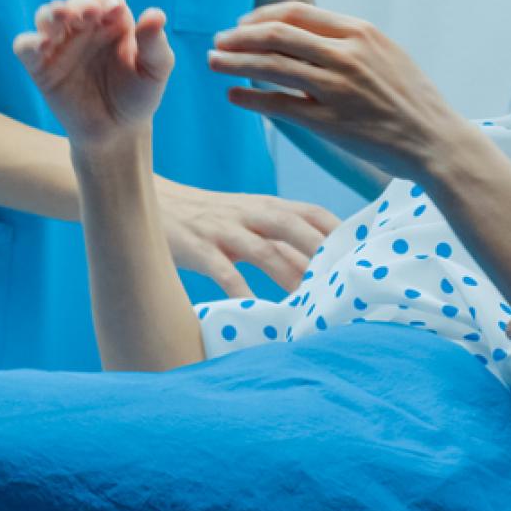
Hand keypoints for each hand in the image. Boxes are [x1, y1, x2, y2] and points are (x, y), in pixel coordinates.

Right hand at [14, 0, 172, 150]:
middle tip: (89, 15)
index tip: (114, 12)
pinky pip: (25, 46)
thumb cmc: (138, 95)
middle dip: (80, 4)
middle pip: (75, 1)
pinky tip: (42, 45)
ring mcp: (61, 45)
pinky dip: (29, 42)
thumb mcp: (155, 70)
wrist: (117, 132)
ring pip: (46, 16)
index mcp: (112, 21)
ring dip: (51, 13)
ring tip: (62, 18)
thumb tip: (156, 14)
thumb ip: (154, 44)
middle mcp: (84, 28)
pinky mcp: (40, 67)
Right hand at [158, 182, 340, 297]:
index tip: (364, 255)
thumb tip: (316, 270)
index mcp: (264, 205)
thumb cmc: (205, 219)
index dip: (338, 231)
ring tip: (310, 303)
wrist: (146, 200)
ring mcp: (222, 229)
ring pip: (264, 250)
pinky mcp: (197, 247)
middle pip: (292, 226)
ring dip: (289, 275)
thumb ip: (278, 242)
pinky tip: (254, 310)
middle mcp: (248, 213)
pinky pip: (223, 271)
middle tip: (345, 280)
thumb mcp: (245, 222)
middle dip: (321, 252)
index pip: (311, 212)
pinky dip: (240, 290)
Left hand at [207, 2, 465, 181]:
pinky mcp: (330, 122)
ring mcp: (337, 88)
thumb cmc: (411, 98)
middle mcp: (346, 54)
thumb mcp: (385, 53)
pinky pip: (278, 105)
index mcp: (359, 32)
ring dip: (234, 63)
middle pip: (275, 35)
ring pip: (270, 67)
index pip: (295, 13)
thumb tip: (304, 33)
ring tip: (213, 62)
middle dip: (239, 36)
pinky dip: (250, 98)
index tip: (241, 24)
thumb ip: (348, 41)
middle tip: (217, 41)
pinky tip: (233, 96)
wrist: (436, 139)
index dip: (260, 16)